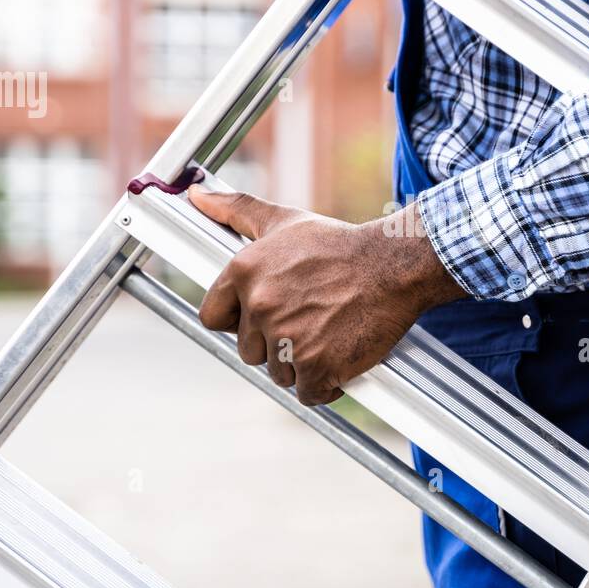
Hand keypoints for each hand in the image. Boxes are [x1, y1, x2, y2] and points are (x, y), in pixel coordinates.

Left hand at [187, 186, 465, 405]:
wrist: (393, 265)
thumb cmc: (340, 245)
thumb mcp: (284, 221)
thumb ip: (237, 209)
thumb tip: (196, 194)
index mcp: (244, 272)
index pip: (213, 317)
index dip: (238, 322)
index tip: (261, 319)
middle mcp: (260, 306)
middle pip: (249, 350)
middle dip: (275, 344)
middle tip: (308, 322)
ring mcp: (287, 338)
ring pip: (279, 373)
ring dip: (301, 365)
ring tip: (327, 336)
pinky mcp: (316, 365)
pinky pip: (307, 393)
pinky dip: (324, 385)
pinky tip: (340, 358)